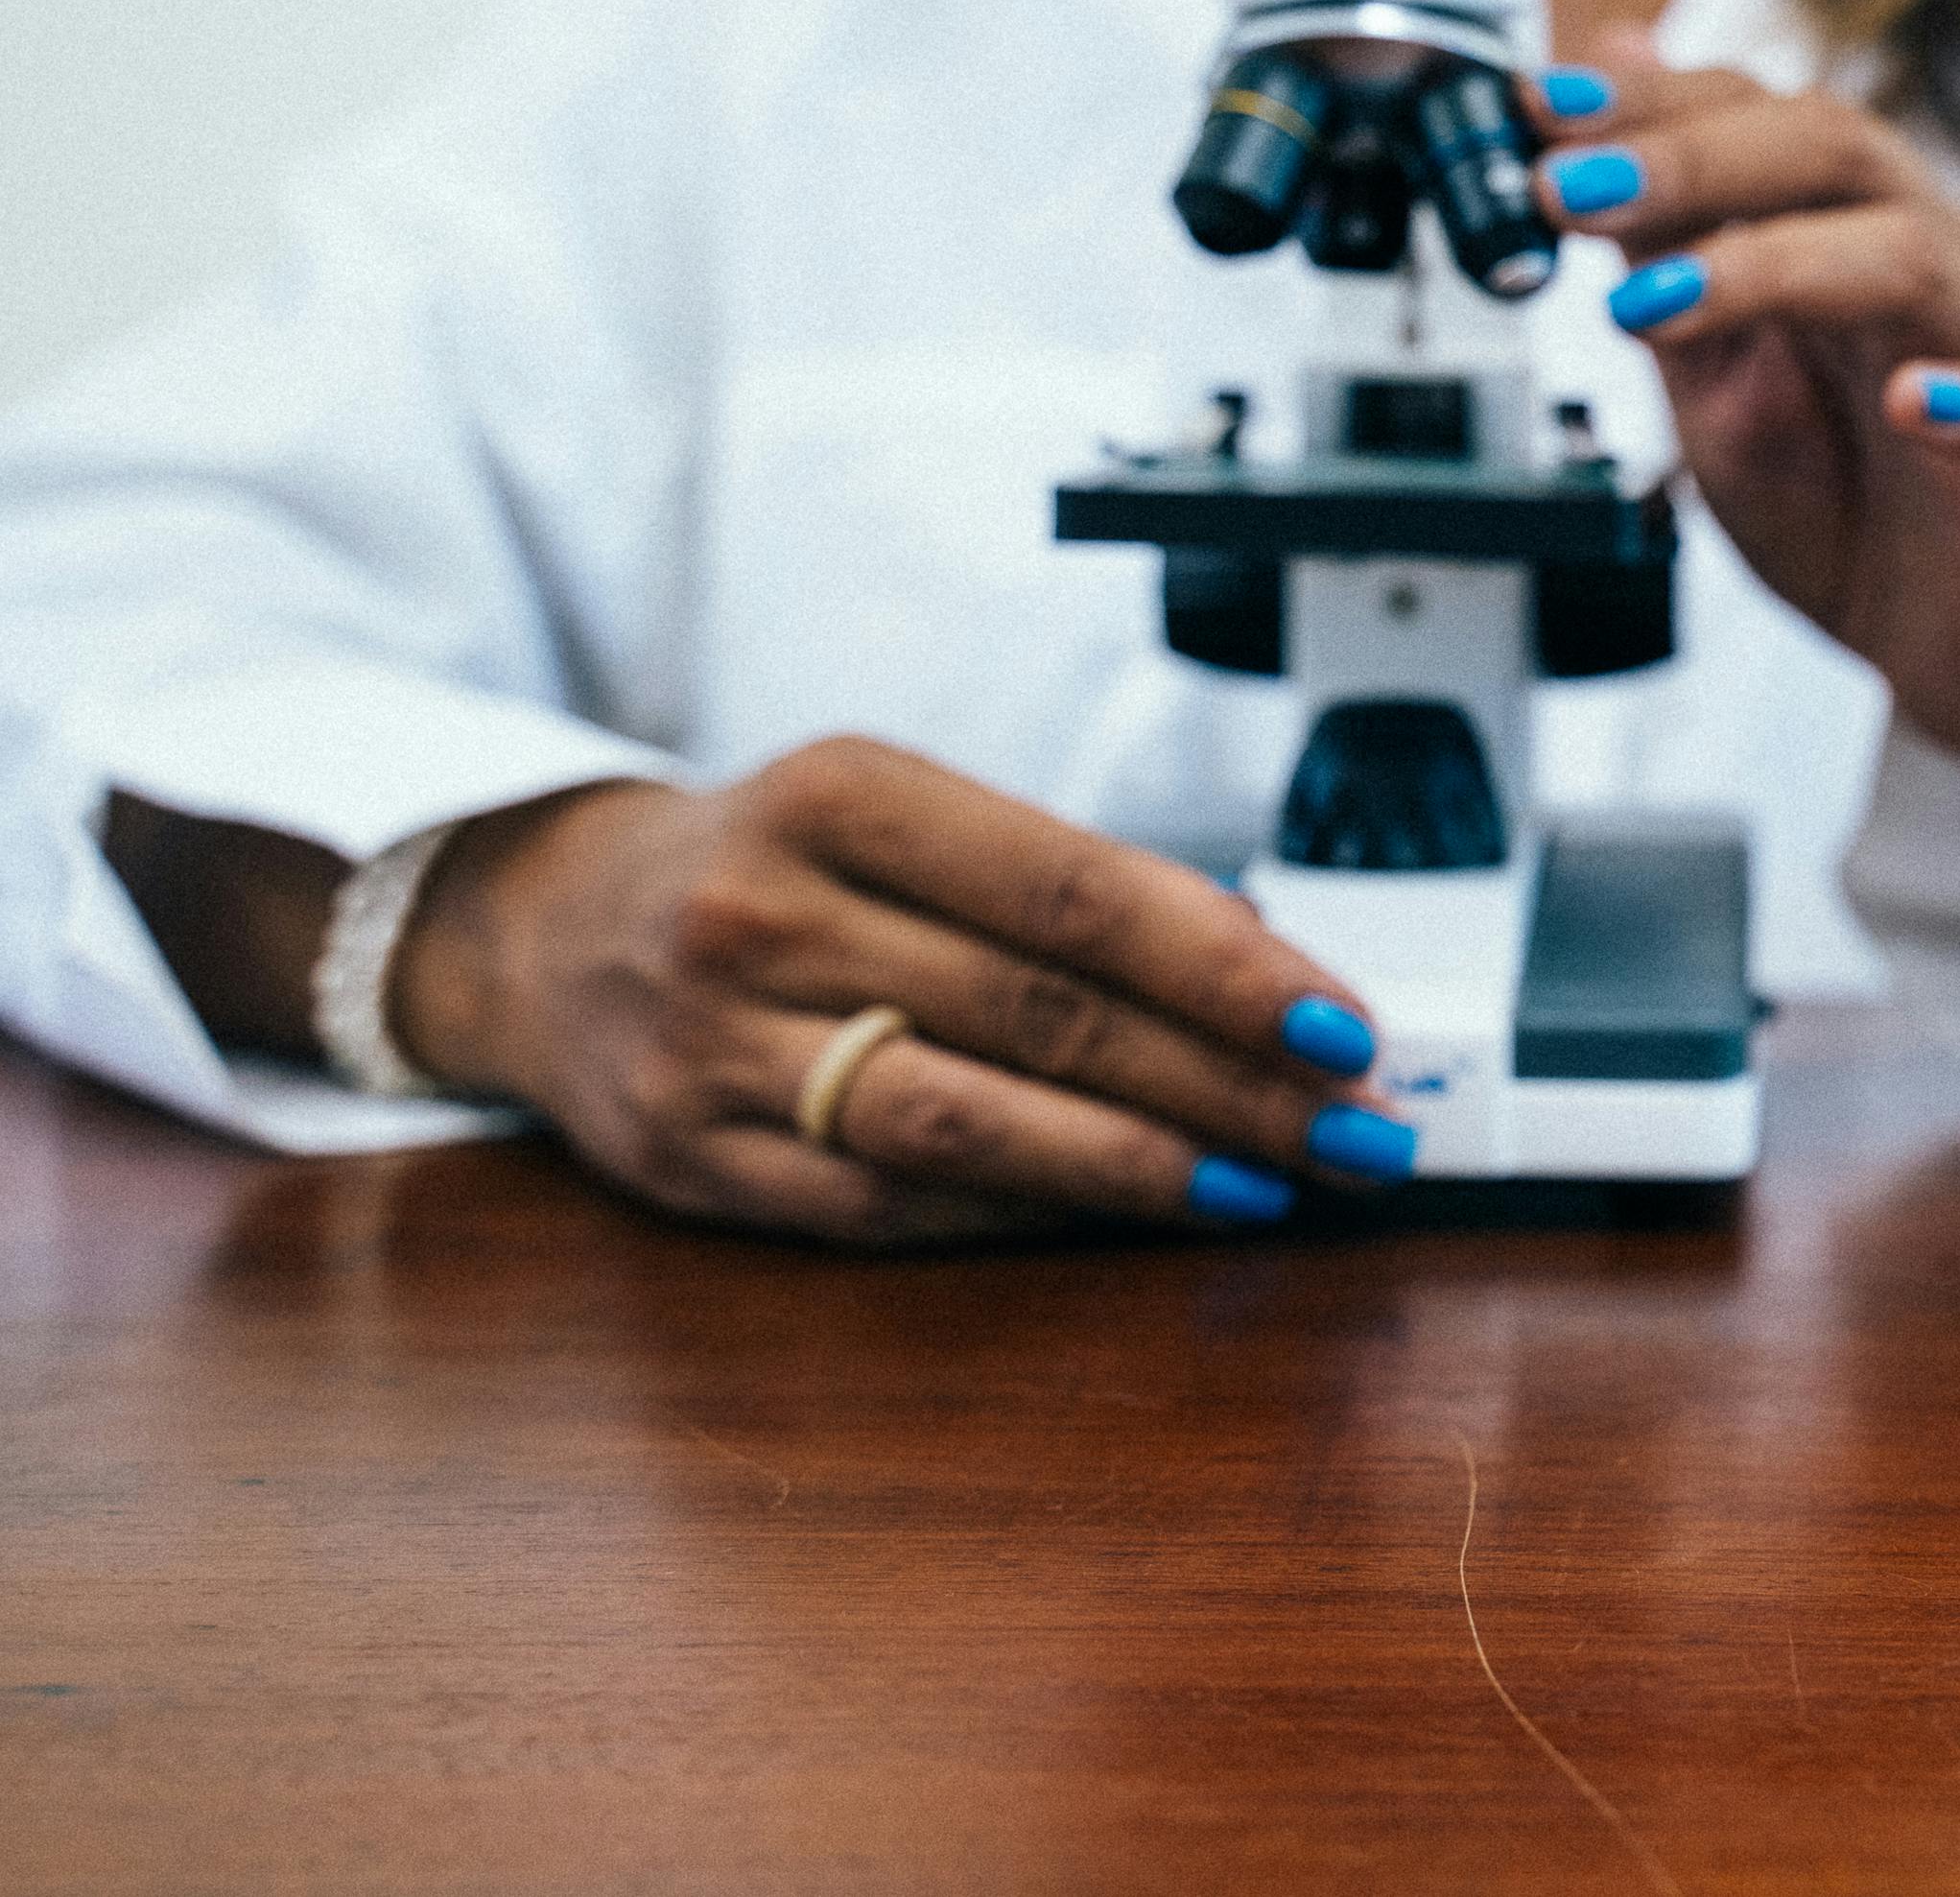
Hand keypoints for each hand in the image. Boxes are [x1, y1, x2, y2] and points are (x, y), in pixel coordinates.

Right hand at [390, 740, 1413, 1243]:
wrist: (547, 930)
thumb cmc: (781, 867)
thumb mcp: (901, 816)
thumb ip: (1061, 885)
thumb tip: (1263, 963)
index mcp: (844, 796)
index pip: (1079, 892)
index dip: (1228, 969)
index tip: (1346, 1024)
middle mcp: (769, 913)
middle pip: (1049, 1014)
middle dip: (1232, 1082)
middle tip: (1361, 1128)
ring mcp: (719, 1047)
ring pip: (974, 1121)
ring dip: (1151, 1164)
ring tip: (1276, 1184)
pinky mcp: (696, 1163)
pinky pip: (896, 1201)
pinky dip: (1034, 1211)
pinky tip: (1141, 1215)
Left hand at [1532, 41, 1959, 832]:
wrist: (1943, 642)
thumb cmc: (1842, 499)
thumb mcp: (1706, 377)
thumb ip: (1656, 251)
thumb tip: (1584, 95)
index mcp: (1839, 225)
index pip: (1756, 114)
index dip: (1643, 103)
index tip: (1534, 112)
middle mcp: (1923, 260)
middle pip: (1835, 149)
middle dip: (1688, 160)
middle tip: (1567, 192)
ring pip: (1912, 257)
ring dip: (1772, 265)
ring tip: (1658, 302)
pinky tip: (1913, 405)